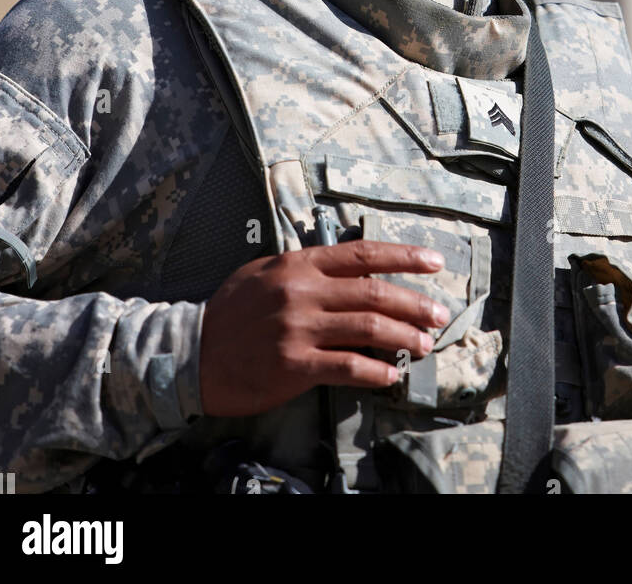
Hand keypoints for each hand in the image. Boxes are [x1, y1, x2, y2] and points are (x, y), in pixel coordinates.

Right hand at [199, 240, 448, 417]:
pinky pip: (348, 367)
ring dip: (404, 337)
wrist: (191, 352)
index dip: (404, 256)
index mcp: (299, 264)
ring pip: (368, 330)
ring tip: (424, 345)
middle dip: (414, 303)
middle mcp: (303, 291)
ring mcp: (299, 329)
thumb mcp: (265, 272)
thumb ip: (306, 267)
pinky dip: (375, 372)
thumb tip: (350, 268)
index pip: (363, 255)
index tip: (434, 261)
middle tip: (440, 313)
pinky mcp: (294, 365)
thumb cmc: (231, 311)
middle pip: (374, 293)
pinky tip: (389, 376)